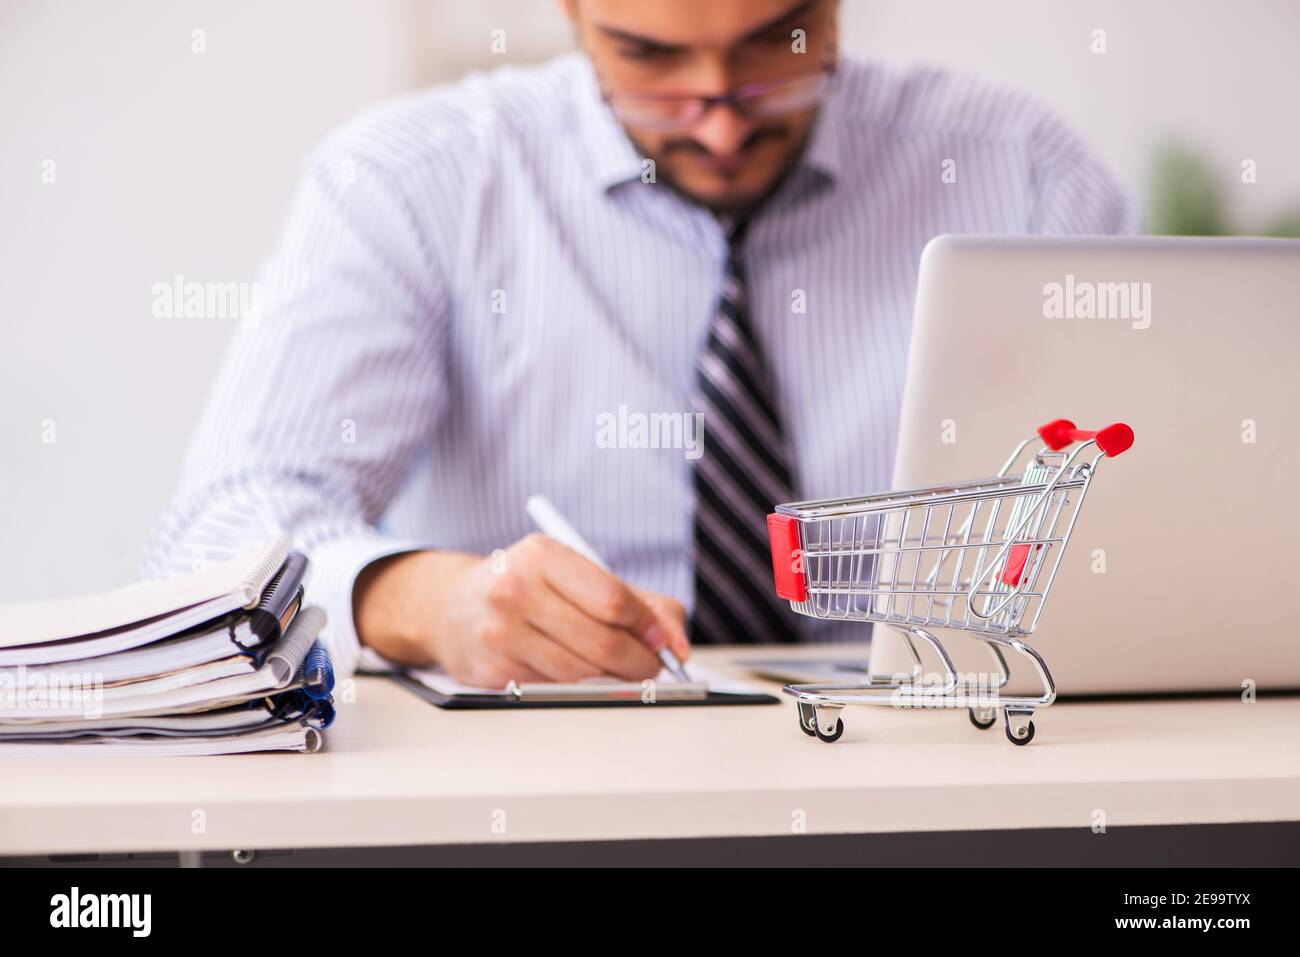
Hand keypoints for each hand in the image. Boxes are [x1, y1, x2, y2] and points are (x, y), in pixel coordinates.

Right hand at [353, 535, 690, 687]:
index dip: (649, 627)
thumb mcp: (580, 575)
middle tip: (653, 666)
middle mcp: (515, 589)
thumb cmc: (529, 589)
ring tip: (621, 670)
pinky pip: (556, 688)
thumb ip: (642, 602)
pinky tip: (580, 673)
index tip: (663, 640)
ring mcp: (501, 631)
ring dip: (614, 679)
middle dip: (641, 662)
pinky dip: (579, 687)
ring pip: (582, 672)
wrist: (451, 607)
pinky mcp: (493, 669)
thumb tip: (677, 643)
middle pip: (602, 642)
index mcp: (541, 555)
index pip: (613, 599)